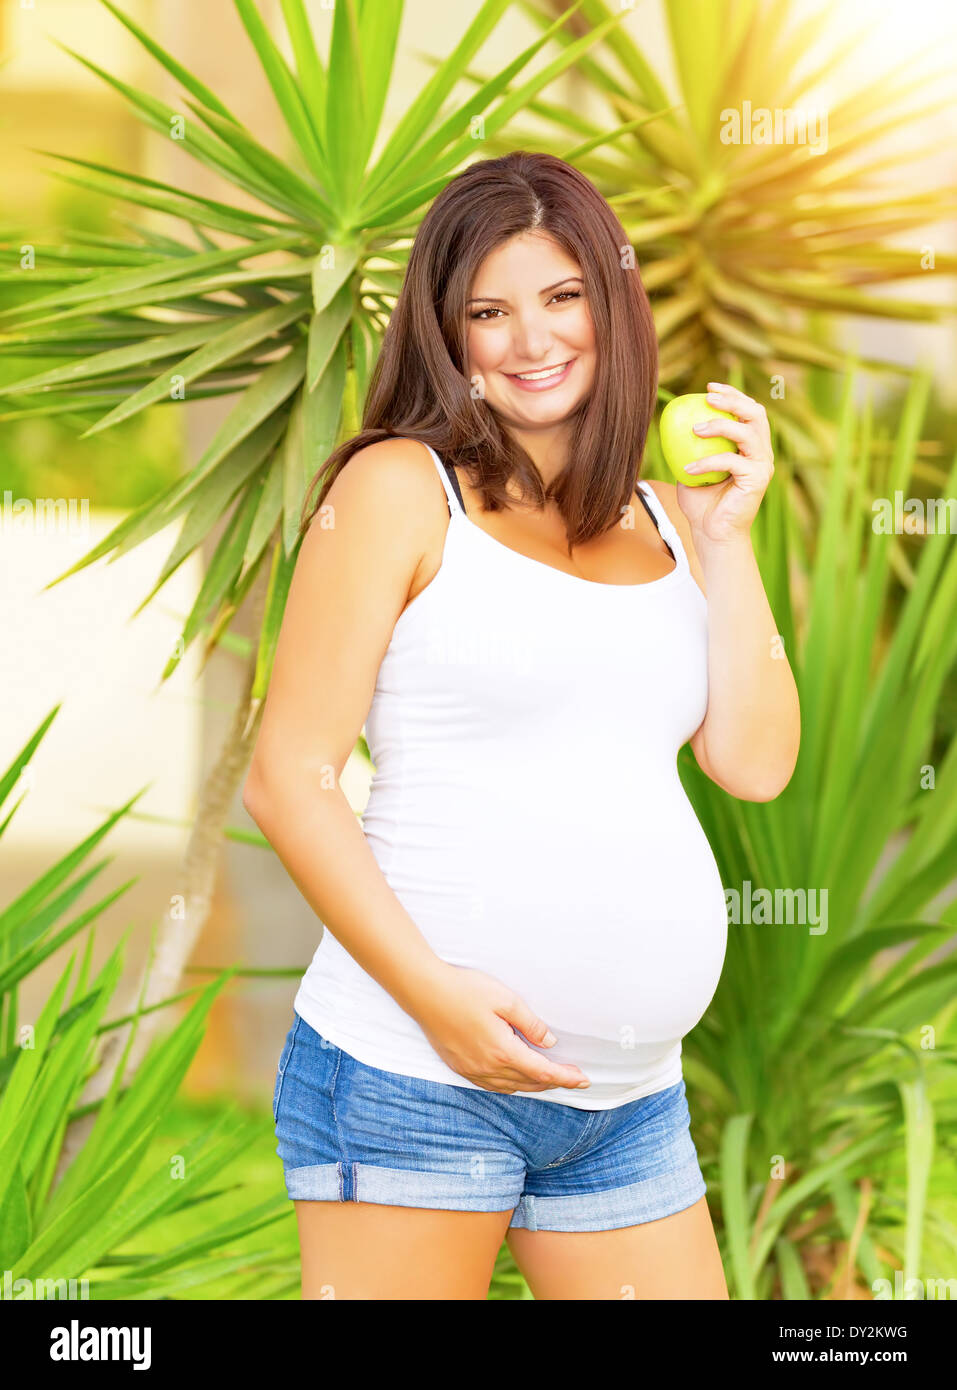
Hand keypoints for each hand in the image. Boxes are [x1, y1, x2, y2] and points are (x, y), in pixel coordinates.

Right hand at [410, 962, 590, 1093]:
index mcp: (502, 1051)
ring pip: (510, 1088)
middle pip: (529, 1083)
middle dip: (554, 1082)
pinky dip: (510, 1085)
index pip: (542, 1072)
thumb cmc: (465, 990)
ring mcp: (471, 1070)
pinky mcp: (459, 1067)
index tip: (584, 1080)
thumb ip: (531, 1024)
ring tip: (549, 1078)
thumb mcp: (506, 1000)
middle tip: (573, 1078)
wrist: (424, 992)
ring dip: (533, 1085)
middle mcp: (487, 1067)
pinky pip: (492, 1085)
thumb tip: (550, 1043)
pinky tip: (515, 1078)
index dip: (566, 1078)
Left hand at [678, 381, 774, 543]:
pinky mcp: (757, 480)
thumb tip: (670, 421)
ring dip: (721, 425)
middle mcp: (761, 452)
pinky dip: (708, 462)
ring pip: (748, 433)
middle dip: (733, 399)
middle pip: (756, 413)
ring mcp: (762, 466)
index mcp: (751, 446)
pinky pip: (732, 462)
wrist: (711, 533)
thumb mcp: (691, 467)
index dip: (733, 394)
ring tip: (696, 429)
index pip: (749, 410)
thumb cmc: (701, 502)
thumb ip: (688, 446)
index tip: (709, 387)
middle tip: (708, 397)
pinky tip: (688, 469)